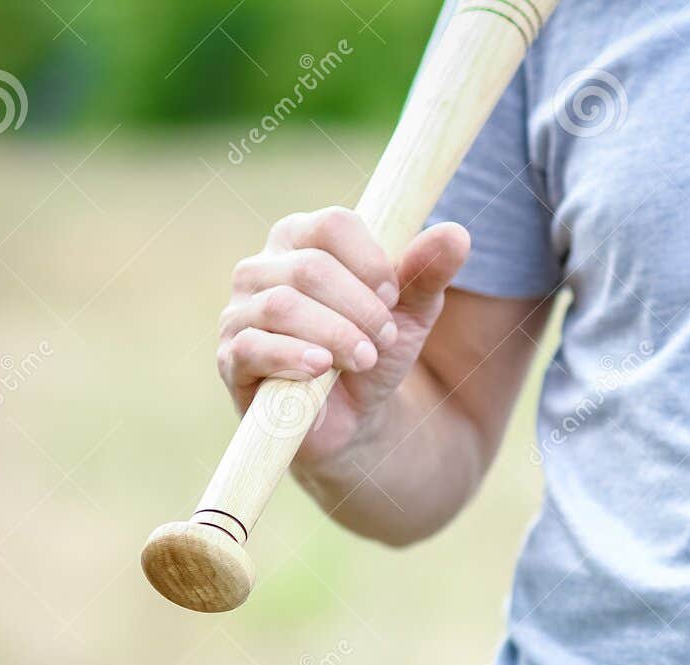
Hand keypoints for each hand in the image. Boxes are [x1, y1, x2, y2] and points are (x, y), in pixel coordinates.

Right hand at [215, 206, 470, 463]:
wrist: (356, 417)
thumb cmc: (375, 350)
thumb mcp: (412, 312)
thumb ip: (428, 272)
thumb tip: (457, 234)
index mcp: (303, 239)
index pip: (332, 223)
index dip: (371, 260)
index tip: (393, 294)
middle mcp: (262, 268)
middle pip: (311, 268)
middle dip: (361, 308)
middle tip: (386, 338)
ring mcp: (241, 312)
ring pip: (283, 306)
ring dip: (337, 334)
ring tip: (366, 359)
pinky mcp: (232, 357)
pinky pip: (254, 347)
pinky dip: (294, 356)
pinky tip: (323, 368)